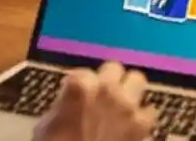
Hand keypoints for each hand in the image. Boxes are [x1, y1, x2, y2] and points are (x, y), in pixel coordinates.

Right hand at [33, 61, 157, 140]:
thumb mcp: (46, 126)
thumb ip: (63, 106)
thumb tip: (70, 105)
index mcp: (80, 88)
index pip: (81, 72)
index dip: (76, 85)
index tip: (73, 95)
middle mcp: (108, 91)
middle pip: (113, 68)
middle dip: (107, 79)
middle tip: (100, 95)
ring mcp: (128, 107)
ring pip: (138, 80)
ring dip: (129, 91)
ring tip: (120, 105)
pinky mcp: (143, 126)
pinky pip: (149, 112)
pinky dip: (141, 118)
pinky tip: (131, 127)